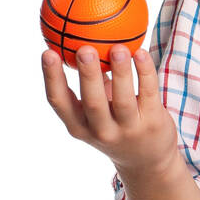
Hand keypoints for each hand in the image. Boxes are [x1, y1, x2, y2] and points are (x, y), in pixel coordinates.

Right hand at [41, 44, 178, 178]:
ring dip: (120, 73)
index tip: (47, 52)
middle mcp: (101, 131)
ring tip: (118, 48)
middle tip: (84, 49)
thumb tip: (75, 38)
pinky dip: (145, 72)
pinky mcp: (153, 124)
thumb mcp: (95, 113)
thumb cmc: (115, 125)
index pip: (59, 102)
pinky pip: (149, 94)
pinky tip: (141, 52)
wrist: (147, 161)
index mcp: (80, 126)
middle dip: (88, 75)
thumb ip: (88, 83)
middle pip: (92, 102)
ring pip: (123, 100)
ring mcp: (128, 130)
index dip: (52, 78)